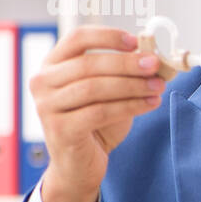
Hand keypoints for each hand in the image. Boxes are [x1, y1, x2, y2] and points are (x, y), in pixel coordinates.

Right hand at [29, 26, 164, 201]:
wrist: (79, 165)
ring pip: (94, 88)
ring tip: (158, 86)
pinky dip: (130, 106)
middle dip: (127, 63)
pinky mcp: (60, 130)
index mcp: (52, 64)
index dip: (107, 36)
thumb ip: (122, 73)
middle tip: (155, 64)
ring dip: (131, 85)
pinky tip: (151, 103)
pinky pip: (100, 112)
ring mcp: (46, 107)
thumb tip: (153, 56)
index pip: (77, 38)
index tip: (136, 40)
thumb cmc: (94, 124)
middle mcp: (42, 82)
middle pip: (88, 64)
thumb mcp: (108, 92)